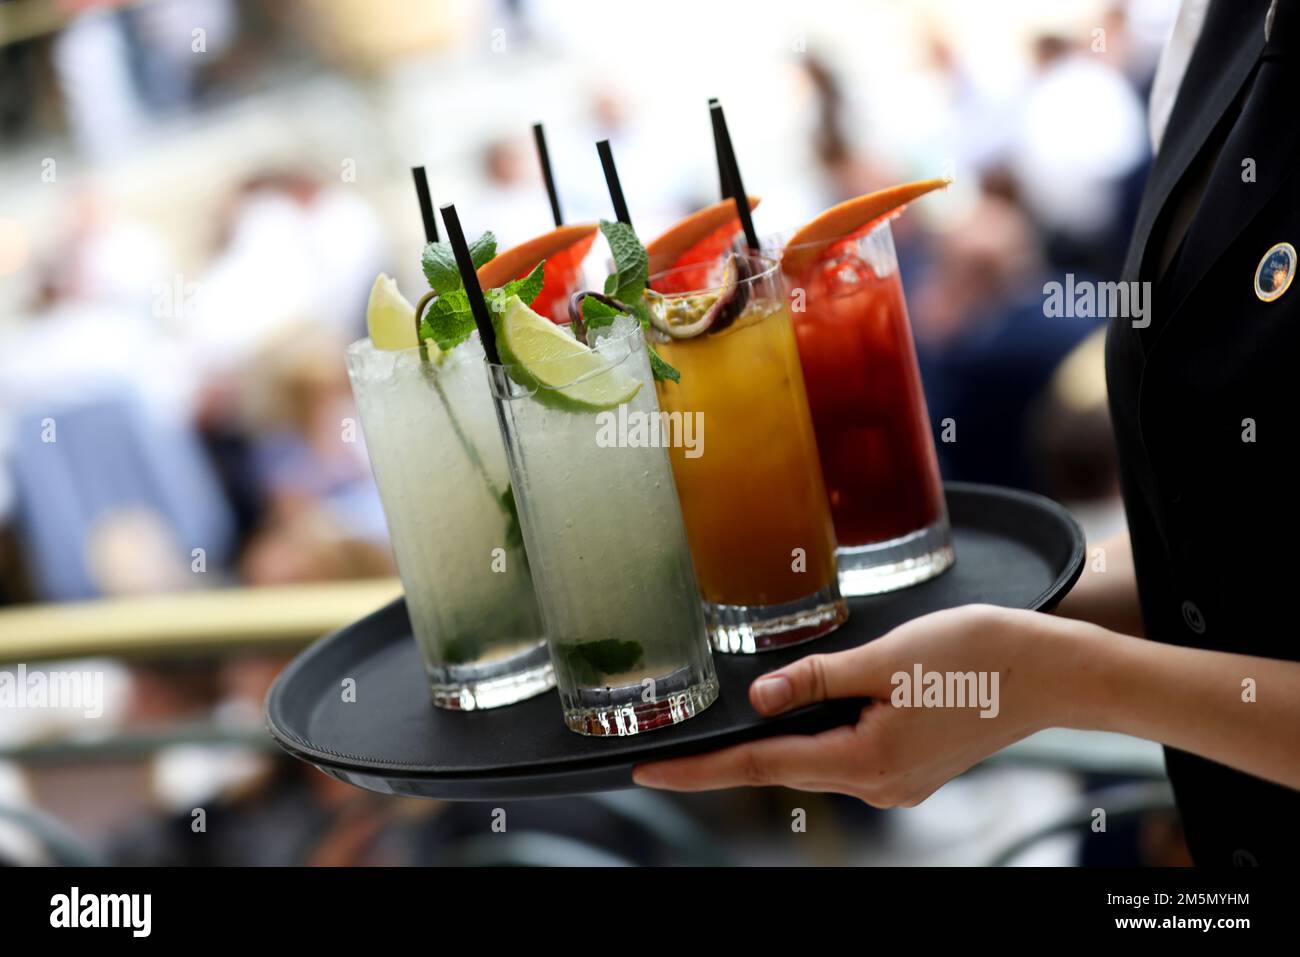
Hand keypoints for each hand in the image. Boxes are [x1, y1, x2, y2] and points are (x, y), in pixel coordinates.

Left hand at [634, 604, 1066, 806]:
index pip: (759, 767)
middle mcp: (879, 784)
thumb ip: (816, 680)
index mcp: (865, 761)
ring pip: (819, 754)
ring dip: (783, 735)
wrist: (1054, 670)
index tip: (647, 772)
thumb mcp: (884, 658)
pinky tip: (813, 705)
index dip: (698, 770)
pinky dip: (822, 730)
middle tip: (675, 744)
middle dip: (734, 752)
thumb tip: (759, 701)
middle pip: (786, 763)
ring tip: (750, 712)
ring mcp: (898, 780)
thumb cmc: (977, 656)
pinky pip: (850, 749)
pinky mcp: (912, 763)